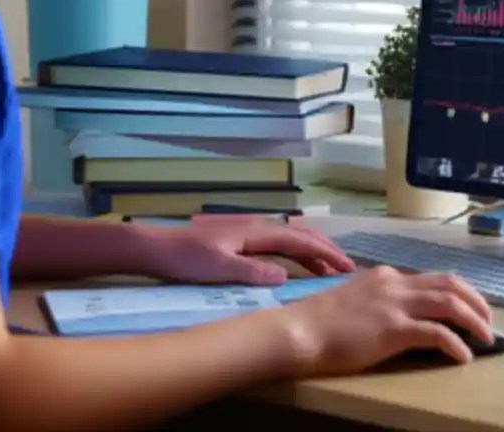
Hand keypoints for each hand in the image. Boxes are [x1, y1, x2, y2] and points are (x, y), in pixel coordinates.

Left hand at [144, 220, 355, 284]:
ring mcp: (248, 232)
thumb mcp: (219, 268)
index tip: (347, 268)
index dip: (325, 254)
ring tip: (328, 269)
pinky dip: (295, 253)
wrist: (155, 248)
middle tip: (348, 268)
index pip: (300, 241)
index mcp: (256, 233)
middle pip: (300, 235)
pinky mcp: (240, 240)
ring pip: (290, 239)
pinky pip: (278, 244)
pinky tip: (295, 266)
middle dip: (326, 250)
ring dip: (312, 252)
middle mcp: (257, 228)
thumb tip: (285, 275)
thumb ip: (252, 271)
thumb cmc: (185, 259)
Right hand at [281, 265, 493, 374]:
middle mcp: (394, 284)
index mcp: (386, 277)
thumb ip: (378, 301)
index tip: (472, 307)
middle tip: (488, 321)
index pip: (433, 278)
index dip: (459, 292)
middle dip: (476, 302)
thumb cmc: (319, 322)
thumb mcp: (354, 299)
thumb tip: (399, 315)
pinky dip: (455, 344)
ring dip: (474, 320)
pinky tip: (463, 357)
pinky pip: (436, 333)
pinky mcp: (392, 328)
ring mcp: (394, 304)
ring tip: (486, 338)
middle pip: (450, 284)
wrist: (298, 332)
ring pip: (450, 303)